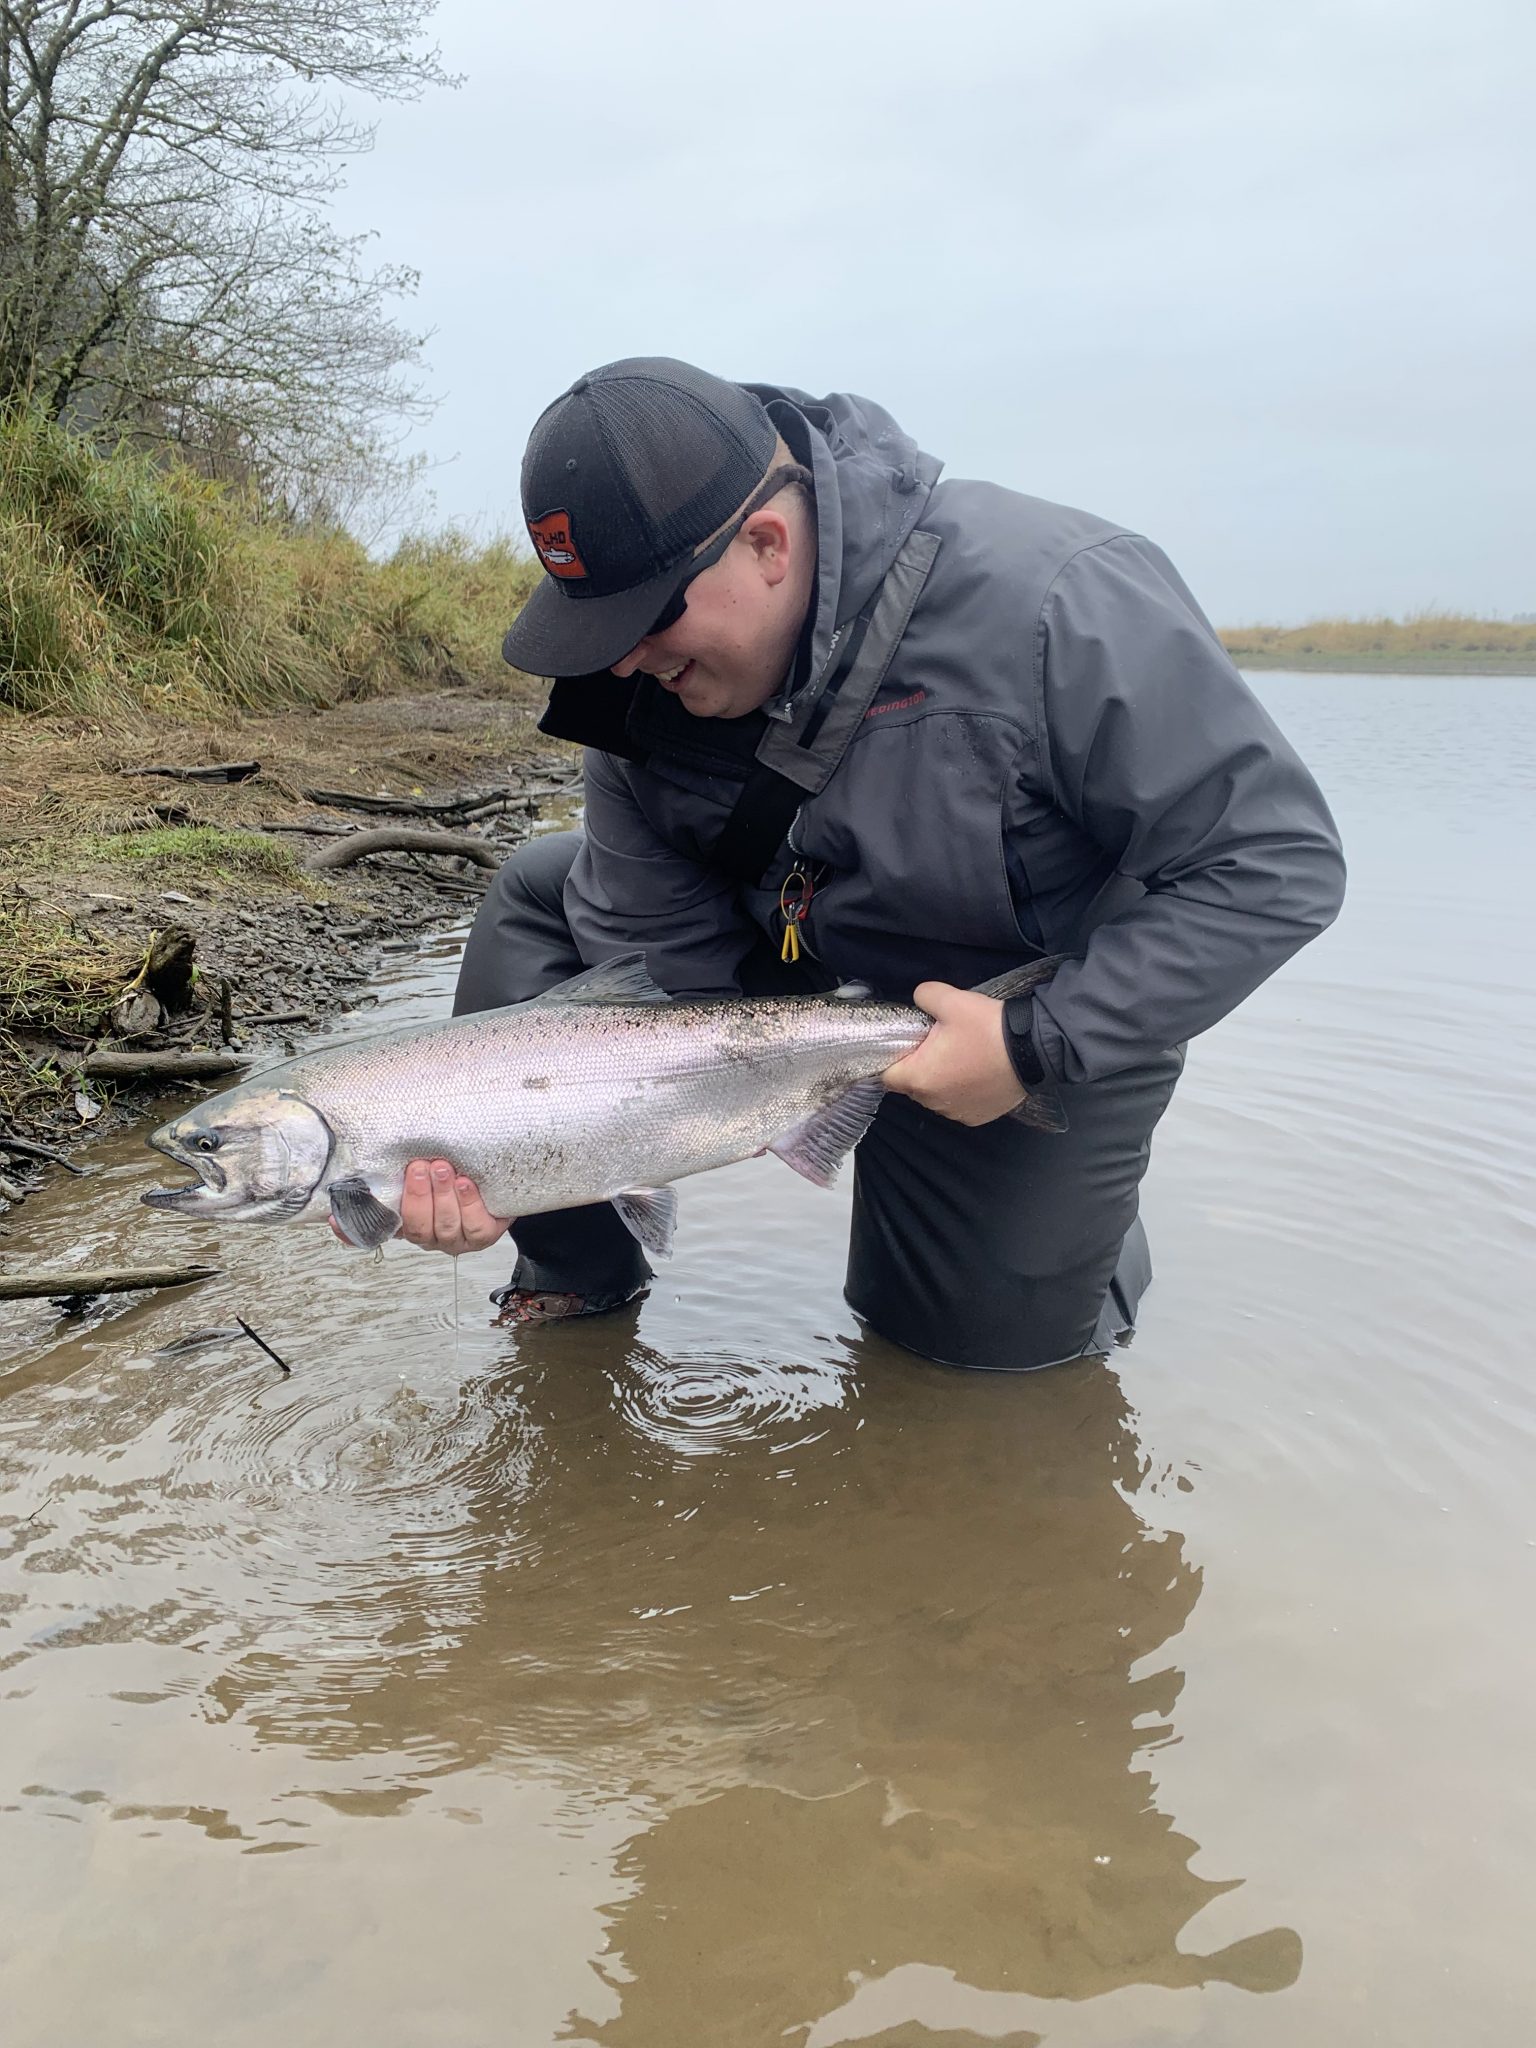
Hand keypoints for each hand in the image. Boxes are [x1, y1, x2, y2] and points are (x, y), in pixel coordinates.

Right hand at [329, 1158, 511, 1254]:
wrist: (499, 1178)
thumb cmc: (456, 1168)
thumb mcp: (426, 1161)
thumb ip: (404, 1156)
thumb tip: (381, 1126)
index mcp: (405, 1219)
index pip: (373, 1229)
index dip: (353, 1230)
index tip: (336, 1218)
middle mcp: (427, 1233)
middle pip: (416, 1227)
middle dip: (417, 1197)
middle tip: (419, 1167)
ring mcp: (454, 1238)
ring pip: (444, 1226)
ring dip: (443, 1195)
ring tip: (443, 1168)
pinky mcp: (482, 1236)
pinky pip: (475, 1226)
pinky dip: (469, 1204)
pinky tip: (466, 1184)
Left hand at [881, 983, 1028, 1126]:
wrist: (1034, 1051)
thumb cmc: (988, 1029)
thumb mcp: (951, 1000)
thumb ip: (924, 995)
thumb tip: (919, 998)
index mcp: (920, 1079)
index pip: (887, 1075)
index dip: (893, 1058)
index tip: (907, 1044)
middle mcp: (934, 1103)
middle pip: (913, 1086)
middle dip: (921, 1066)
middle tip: (940, 1043)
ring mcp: (957, 1113)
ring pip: (937, 1096)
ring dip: (943, 1080)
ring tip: (963, 1056)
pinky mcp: (978, 1117)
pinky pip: (960, 1103)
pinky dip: (963, 1090)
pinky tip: (978, 1071)